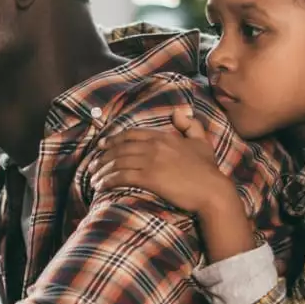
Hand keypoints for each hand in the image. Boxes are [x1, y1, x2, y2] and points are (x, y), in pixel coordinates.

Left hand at [90, 106, 233, 216]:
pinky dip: (108, 180)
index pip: (131, 134)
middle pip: (120, 148)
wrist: (212, 191)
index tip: (101, 145)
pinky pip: (122, 176)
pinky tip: (101, 186)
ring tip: (93, 178)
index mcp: (164, 137)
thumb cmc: (208, 170)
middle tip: (92, 165)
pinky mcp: (149, 178)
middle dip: (103, 156)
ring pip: (118, 162)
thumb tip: (178, 112)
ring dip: (102, 170)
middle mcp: (155, 146)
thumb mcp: (202, 142)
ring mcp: (152, 162)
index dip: (113, 139)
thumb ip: (191, 125)